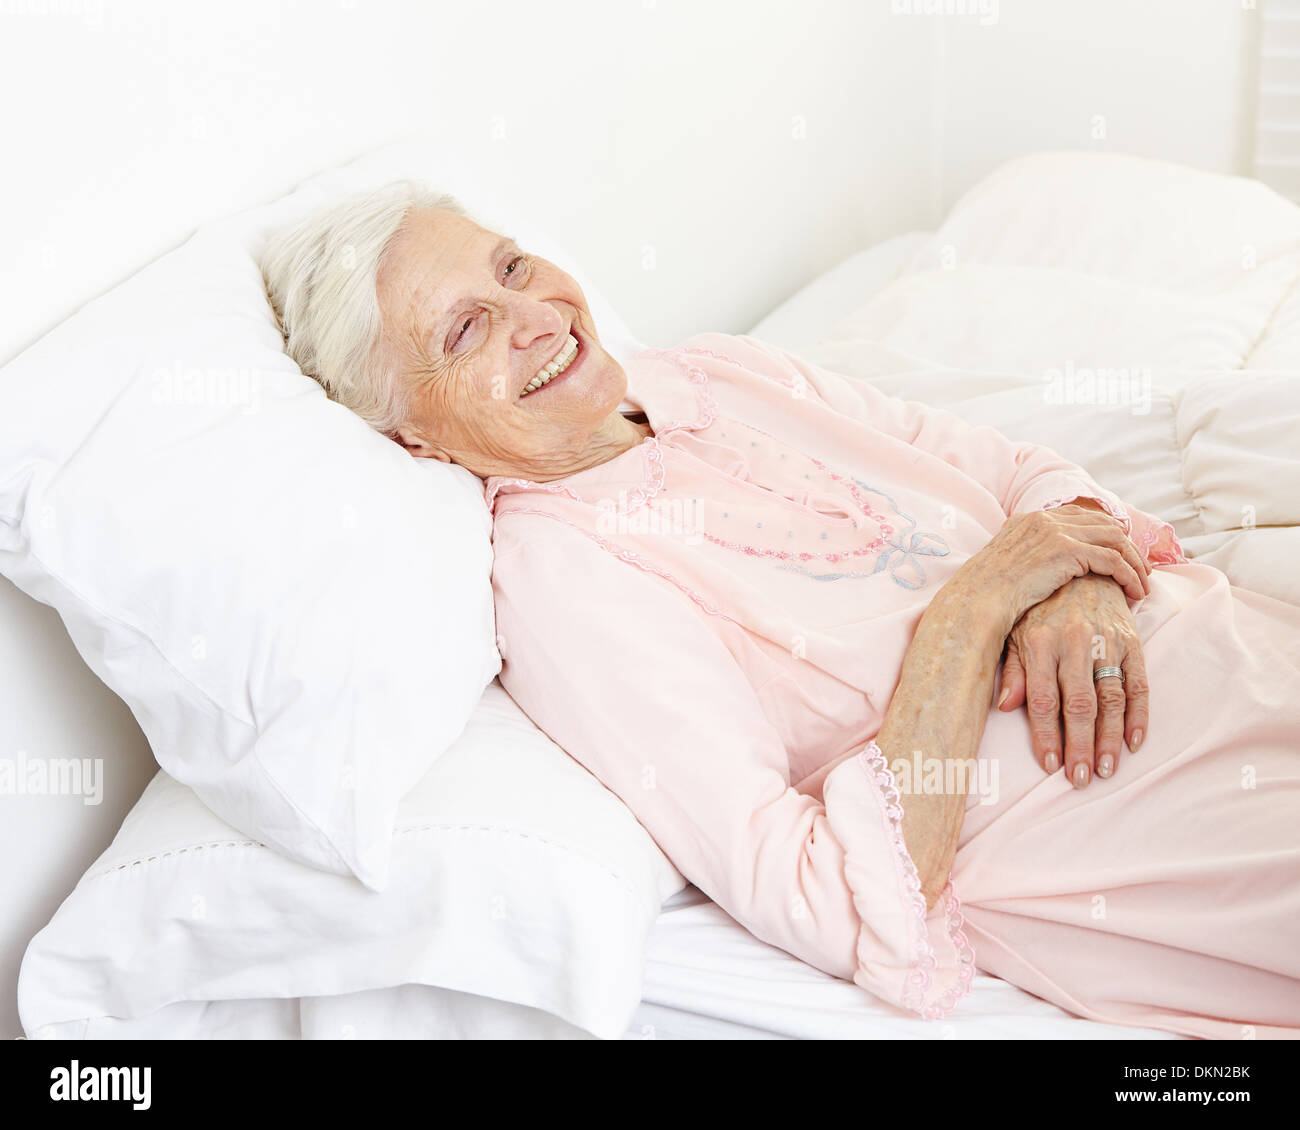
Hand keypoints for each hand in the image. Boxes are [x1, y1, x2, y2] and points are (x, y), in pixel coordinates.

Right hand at [957, 503, 1150, 635]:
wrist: (976, 600)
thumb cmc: (987, 594)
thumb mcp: (1005, 565)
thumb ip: (1027, 557)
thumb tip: (1041, 571)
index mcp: (1029, 519)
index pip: (1081, 516)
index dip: (1106, 533)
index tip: (1121, 554)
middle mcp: (1044, 519)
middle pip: (1104, 523)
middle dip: (1128, 547)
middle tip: (1141, 569)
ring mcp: (1055, 532)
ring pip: (1114, 539)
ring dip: (1134, 563)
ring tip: (1143, 585)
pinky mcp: (1067, 550)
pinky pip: (1113, 559)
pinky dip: (1129, 575)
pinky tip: (1134, 591)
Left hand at [997, 573, 1148, 787]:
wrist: (1083, 569)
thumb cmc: (1041, 608)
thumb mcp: (1015, 632)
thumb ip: (1012, 669)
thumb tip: (1003, 706)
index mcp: (1039, 642)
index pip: (1043, 699)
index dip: (1046, 735)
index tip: (1050, 766)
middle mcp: (1074, 643)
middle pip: (1079, 705)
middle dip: (1079, 746)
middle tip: (1080, 780)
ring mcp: (1107, 642)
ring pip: (1111, 699)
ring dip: (1109, 739)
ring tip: (1104, 770)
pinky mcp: (1132, 641)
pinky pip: (1139, 683)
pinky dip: (1138, 716)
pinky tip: (1133, 743)